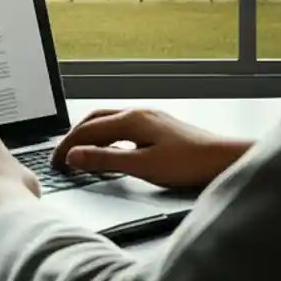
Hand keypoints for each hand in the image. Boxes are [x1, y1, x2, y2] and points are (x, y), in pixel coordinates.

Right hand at [51, 108, 252, 188]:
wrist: (224, 160)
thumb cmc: (190, 163)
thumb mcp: (143, 166)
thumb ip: (106, 161)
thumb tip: (75, 156)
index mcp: (131, 120)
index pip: (87, 130)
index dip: (67, 146)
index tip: (55, 162)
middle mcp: (139, 114)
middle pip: (95, 120)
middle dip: (75, 136)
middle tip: (61, 156)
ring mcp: (150, 119)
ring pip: (109, 122)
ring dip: (90, 135)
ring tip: (79, 152)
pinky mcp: (160, 128)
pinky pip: (123, 128)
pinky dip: (107, 138)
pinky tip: (112, 151)